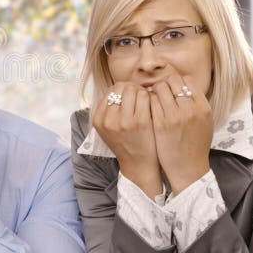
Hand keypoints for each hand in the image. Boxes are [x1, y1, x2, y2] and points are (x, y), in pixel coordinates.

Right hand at [92, 82, 161, 198]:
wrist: (139, 165)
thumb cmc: (127, 143)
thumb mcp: (109, 129)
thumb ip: (109, 110)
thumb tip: (119, 87)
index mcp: (98, 120)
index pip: (109, 91)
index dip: (122, 90)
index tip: (130, 96)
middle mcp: (108, 120)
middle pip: (120, 87)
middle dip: (132, 88)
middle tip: (140, 95)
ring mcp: (124, 121)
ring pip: (132, 90)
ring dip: (142, 91)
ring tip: (147, 100)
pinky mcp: (140, 122)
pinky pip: (145, 97)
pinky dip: (150, 97)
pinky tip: (154, 104)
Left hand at [150, 74, 212, 194]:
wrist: (188, 168)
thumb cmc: (195, 145)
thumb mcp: (204, 122)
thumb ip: (196, 104)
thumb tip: (183, 87)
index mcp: (203, 107)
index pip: (187, 80)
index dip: (177, 82)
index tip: (172, 88)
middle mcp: (190, 109)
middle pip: (173, 80)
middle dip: (164, 84)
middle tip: (160, 92)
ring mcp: (174, 116)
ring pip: (159, 88)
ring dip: (154, 91)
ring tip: (152, 98)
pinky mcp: (160, 123)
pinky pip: (150, 101)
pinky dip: (147, 101)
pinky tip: (147, 107)